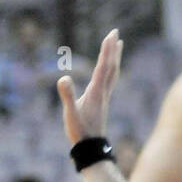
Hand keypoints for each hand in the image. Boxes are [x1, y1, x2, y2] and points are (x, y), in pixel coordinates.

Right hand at [58, 28, 122, 145]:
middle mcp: (102, 93)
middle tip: (116, 33)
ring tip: (118, 46)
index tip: (111, 35)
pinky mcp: (102, 103)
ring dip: (115, 58)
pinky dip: (111, 71)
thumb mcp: (70, 114)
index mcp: (95, 92)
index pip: (103, 67)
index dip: (107, 50)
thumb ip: (67, 96)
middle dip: (113, 49)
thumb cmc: (80, 132)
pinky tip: (110, 70)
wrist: (91, 149)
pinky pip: (109, 82)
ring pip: (112, 73)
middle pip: (111, 67)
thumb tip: (63, 78)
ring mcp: (103, 98)